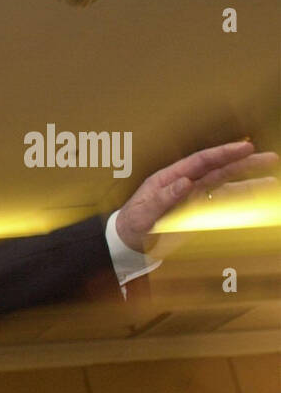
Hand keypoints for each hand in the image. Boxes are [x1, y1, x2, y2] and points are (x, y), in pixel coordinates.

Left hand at [114, 140, 277, 250]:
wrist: (127, 244)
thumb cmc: (131, 224)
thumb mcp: (143, 212)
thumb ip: (164, 198)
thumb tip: (186, 182)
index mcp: (169, 178)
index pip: (200, 161)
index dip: (223, 153)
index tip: (245, 148)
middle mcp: (185, 184)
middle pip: (219, 171)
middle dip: (244, 164)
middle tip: (269, 159)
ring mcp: (193, 199)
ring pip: (225, 188)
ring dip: (248, 184)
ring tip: (271, 182)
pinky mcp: (198, 214)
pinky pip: (222, 206)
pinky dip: (239, 203)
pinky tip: (256, 200)